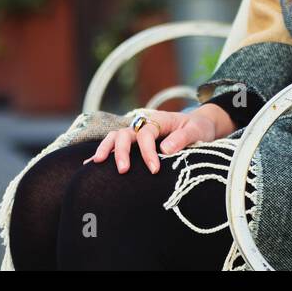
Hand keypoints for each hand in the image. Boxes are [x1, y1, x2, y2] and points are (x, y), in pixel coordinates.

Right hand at [82, 107, 222, 174]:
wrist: (201, 124)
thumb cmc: (199, 128)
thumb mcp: (198, 131)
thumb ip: (183, 138)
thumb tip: (166, 150)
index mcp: (159, 120)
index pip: (147, 133)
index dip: (148, 151)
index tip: (154, 170)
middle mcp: (145, 124)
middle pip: (126, 133)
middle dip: (121, 151)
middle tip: (122, 170)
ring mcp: (138, 132)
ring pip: (115, 136)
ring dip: (106, 149)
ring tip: (97, 164)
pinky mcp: (135, 142)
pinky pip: (115, 145)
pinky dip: (104, 153)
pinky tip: (91, 165)